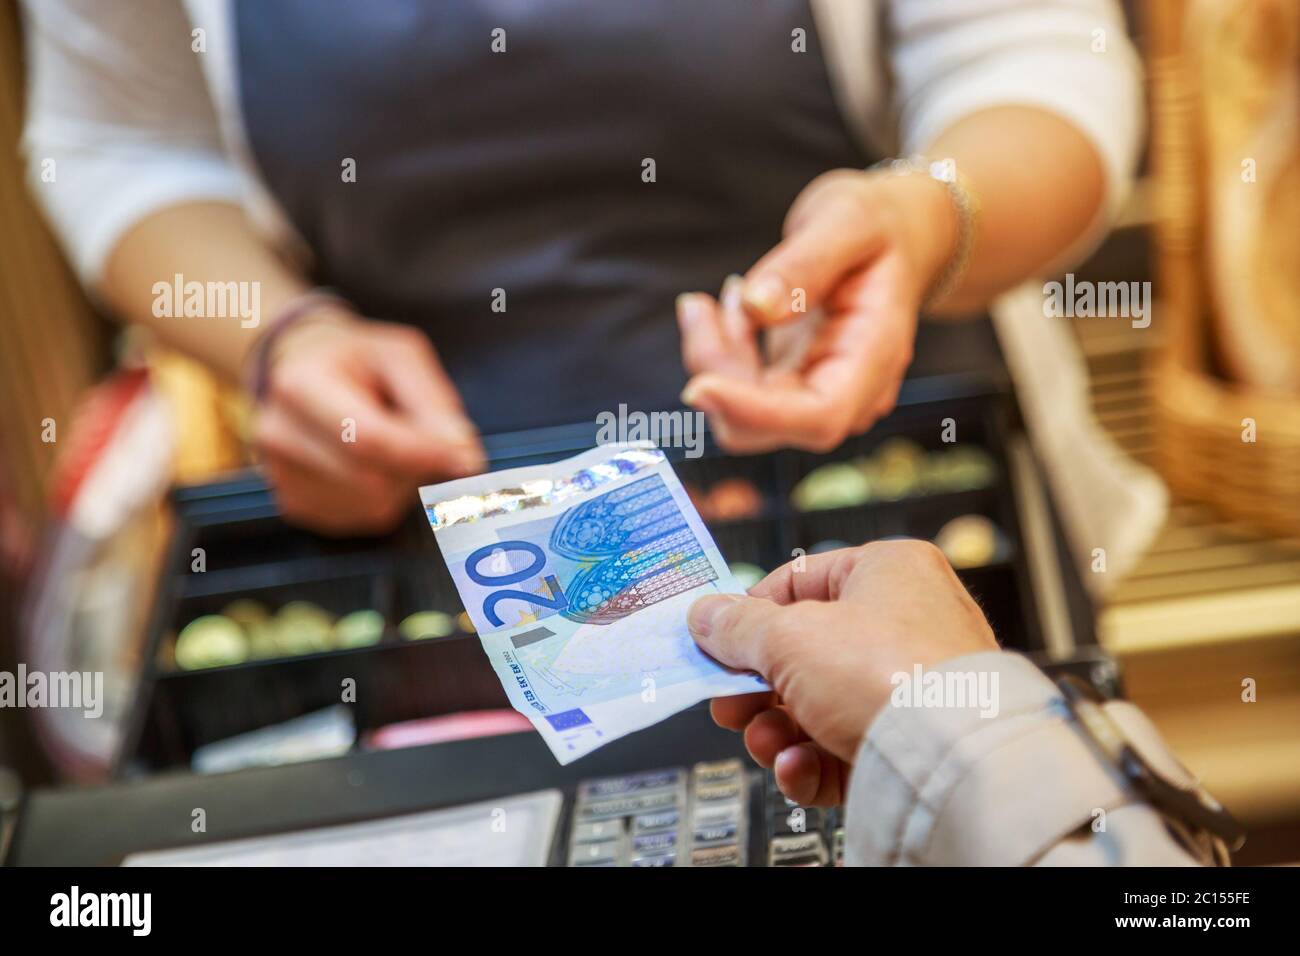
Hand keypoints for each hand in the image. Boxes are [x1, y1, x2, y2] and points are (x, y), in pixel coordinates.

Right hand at [252, 312, 484, 534]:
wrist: (301, 370)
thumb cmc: (356, 360)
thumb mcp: (400, 355)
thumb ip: (435, 403)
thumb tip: (465, 458)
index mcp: (300, 385)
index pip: (368, 439)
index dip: (425, 454)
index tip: (468, 460)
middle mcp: (279, 435)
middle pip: (373, 480)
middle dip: (414, 466)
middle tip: (420, 436)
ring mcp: (281, 477)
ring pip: (373, 505)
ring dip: (401, 483)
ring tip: (388, 443)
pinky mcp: (295, 506)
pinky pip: (362, 518)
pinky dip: (383, 497)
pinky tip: (370, 464)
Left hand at [677, 169, 957, 452]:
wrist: (893, 237)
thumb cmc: (877, 227)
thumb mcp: (848, 219)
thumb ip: (805, 263)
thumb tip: (758, 307)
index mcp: (875, 356)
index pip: (819, 416)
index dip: (757, 412)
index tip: (699, 386)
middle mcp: (849, 390)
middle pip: (767, 423)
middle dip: (718, 370)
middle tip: (699, 303)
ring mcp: (817, 394)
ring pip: (742, 413)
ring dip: (714, 357)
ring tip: (731, 290)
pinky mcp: (790, 389)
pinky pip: (739, 391)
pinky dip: (720, 352)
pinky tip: (735, 305)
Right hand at [688, 540, 996, 805]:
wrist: (950, 760)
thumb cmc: (886, 674)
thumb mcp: (790, 637)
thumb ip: (738, 627)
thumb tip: (704, 616)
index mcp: (888, 571)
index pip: (799, 581)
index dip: (750, 614)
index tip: (715, 644)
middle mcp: (906, 622)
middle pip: (803, 652)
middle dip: (758, 688)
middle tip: (729, 706)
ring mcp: (910, 687)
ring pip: (817, 706)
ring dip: (777, 730)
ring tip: (766, 743)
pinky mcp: (908, 744)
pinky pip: (843, 746)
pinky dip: (812, 762)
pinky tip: (800, 769)